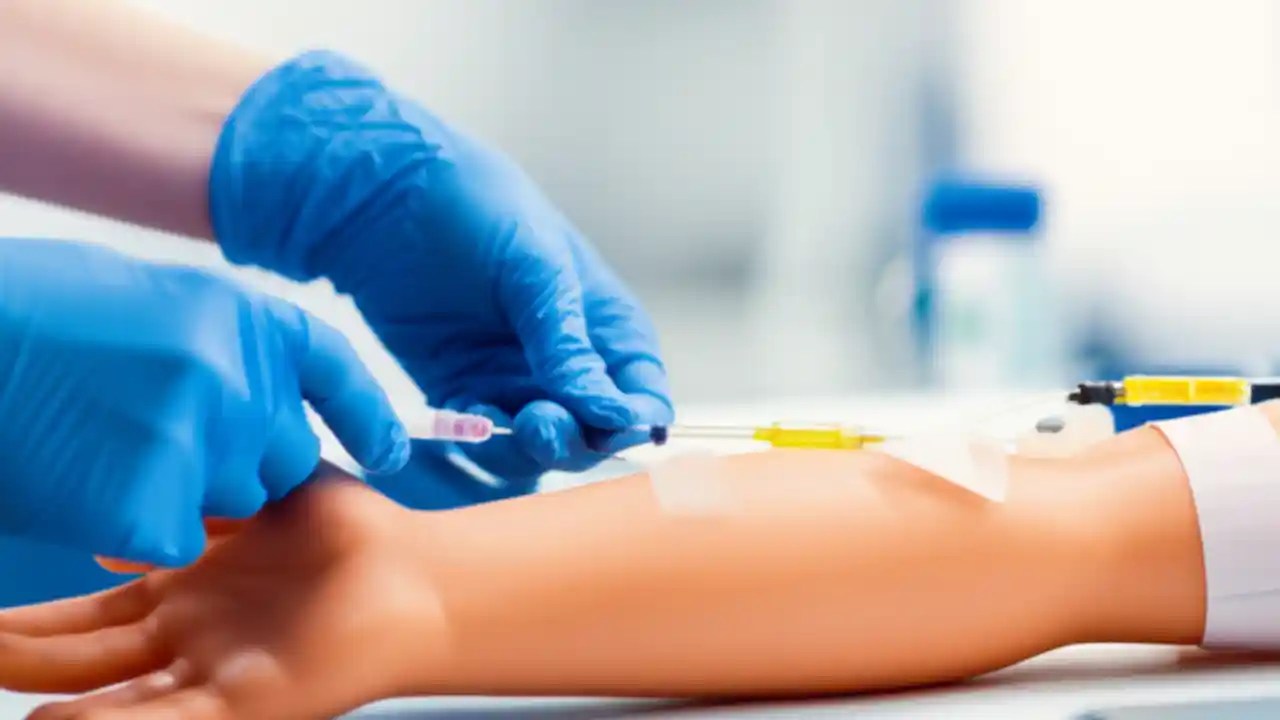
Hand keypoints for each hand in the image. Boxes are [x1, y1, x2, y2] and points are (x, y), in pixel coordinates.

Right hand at [0, 238, 407, 565]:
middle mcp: (240, 377)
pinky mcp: (154, 506)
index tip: (390, 451)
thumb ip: (215, 346)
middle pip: (284, 452)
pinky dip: (134, 529)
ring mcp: (202, 442)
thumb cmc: (34, 314)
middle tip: (168, 442)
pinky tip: (89, 488)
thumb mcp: (147, 301)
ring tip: (110, 449)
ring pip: (231, 499)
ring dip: (187, 492)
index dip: (365, 414)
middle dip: (245, 460)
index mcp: (242, 316)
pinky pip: (173, 540)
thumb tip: (252, 385)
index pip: (333, 371)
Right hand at [0, 469, 440, 719]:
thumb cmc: (347, 529)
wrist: (418, 568)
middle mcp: (187, 642)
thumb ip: (190, 508)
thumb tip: (118, 526)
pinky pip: (170, 719)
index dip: (31, 621)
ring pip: (111, 698)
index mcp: (184, 595)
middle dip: (19, 654)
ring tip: (2, 698)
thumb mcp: (253, 501)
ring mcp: (213, 675)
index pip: (86, 616)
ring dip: (53, 700)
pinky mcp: (248, 702)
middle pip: (80, 659)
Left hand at [211, 50, 672, 495]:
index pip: (641, 389)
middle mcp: (566, 359)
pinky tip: (470, 418)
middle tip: (546, 425)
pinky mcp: (459, 387)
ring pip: (538, 443)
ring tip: (516, 424)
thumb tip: (612, 412)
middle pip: (593, 429)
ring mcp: (511, 376)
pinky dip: (481, 439)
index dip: (637, 418)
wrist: (384, 191)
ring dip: (531, 447)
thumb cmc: (477, 207)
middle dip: (579, 439)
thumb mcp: (535, 269)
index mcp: (604, 323)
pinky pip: (480, 434)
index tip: (616, 430)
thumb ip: (568, 344)